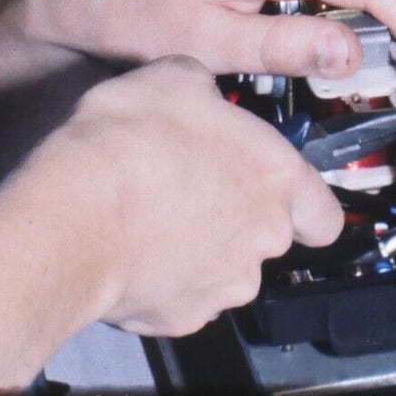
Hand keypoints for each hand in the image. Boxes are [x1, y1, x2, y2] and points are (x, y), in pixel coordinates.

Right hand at [28, 56, 341, 337]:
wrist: (71, 215)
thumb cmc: (126, 145)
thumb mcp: (174, 77)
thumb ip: (206, 89)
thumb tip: (198, 91)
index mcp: (278, 177)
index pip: (324, 213)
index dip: (304, 205)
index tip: (278, 193)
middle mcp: (264, 236)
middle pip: (271, 238)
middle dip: (241, 221)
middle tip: (199, 192)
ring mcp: (226, 283)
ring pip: (228, 270)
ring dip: (204, 250)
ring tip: (158, 218)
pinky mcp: (182, 318)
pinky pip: (183, 298)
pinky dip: (165, 280)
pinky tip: (135, 249)